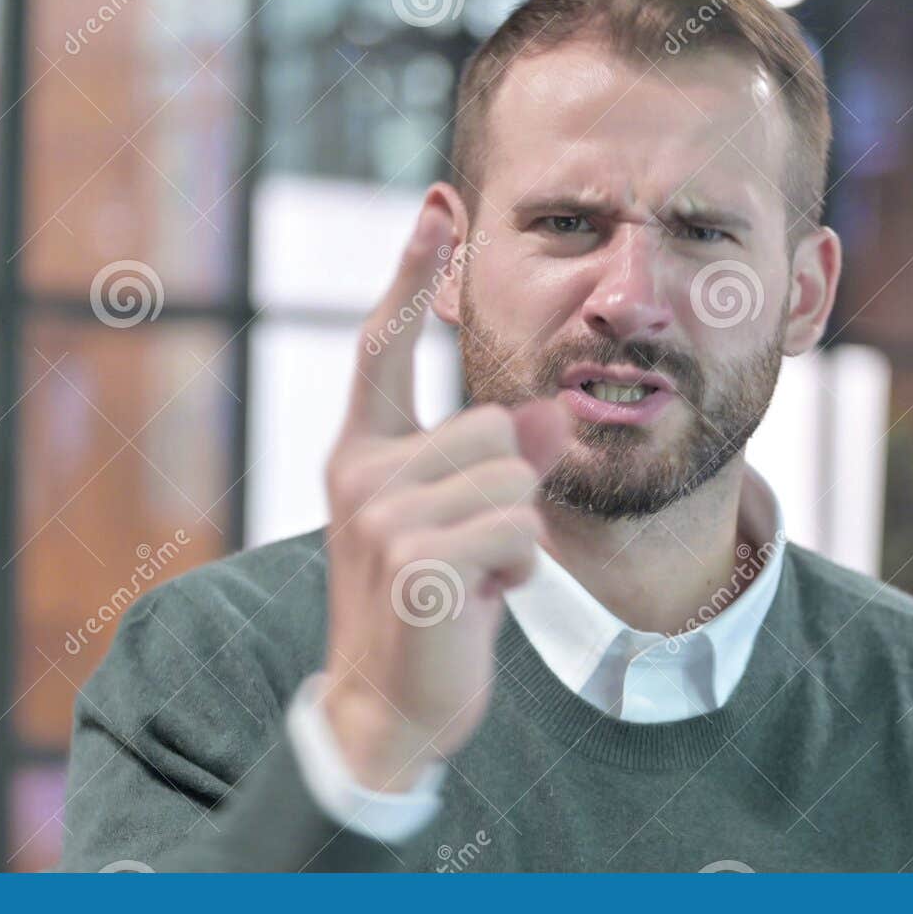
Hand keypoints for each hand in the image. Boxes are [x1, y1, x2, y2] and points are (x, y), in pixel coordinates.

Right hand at [320, 206, 569, 791]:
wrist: (386, 708)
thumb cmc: (427, 609)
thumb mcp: (459, 523)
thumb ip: (491, 460)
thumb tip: (550, 415)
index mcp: (362, 455)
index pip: (384, 350)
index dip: (411, 275)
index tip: (440, 205)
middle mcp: (362, 475)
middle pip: (496, 427)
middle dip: (510, 490)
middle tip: (470, 552)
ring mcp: (385, 517)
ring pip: (516, 478)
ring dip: (517, 535)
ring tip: (472, 577)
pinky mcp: (421, 561)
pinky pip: (522, 529)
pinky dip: (521, 570)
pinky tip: (480, 601)